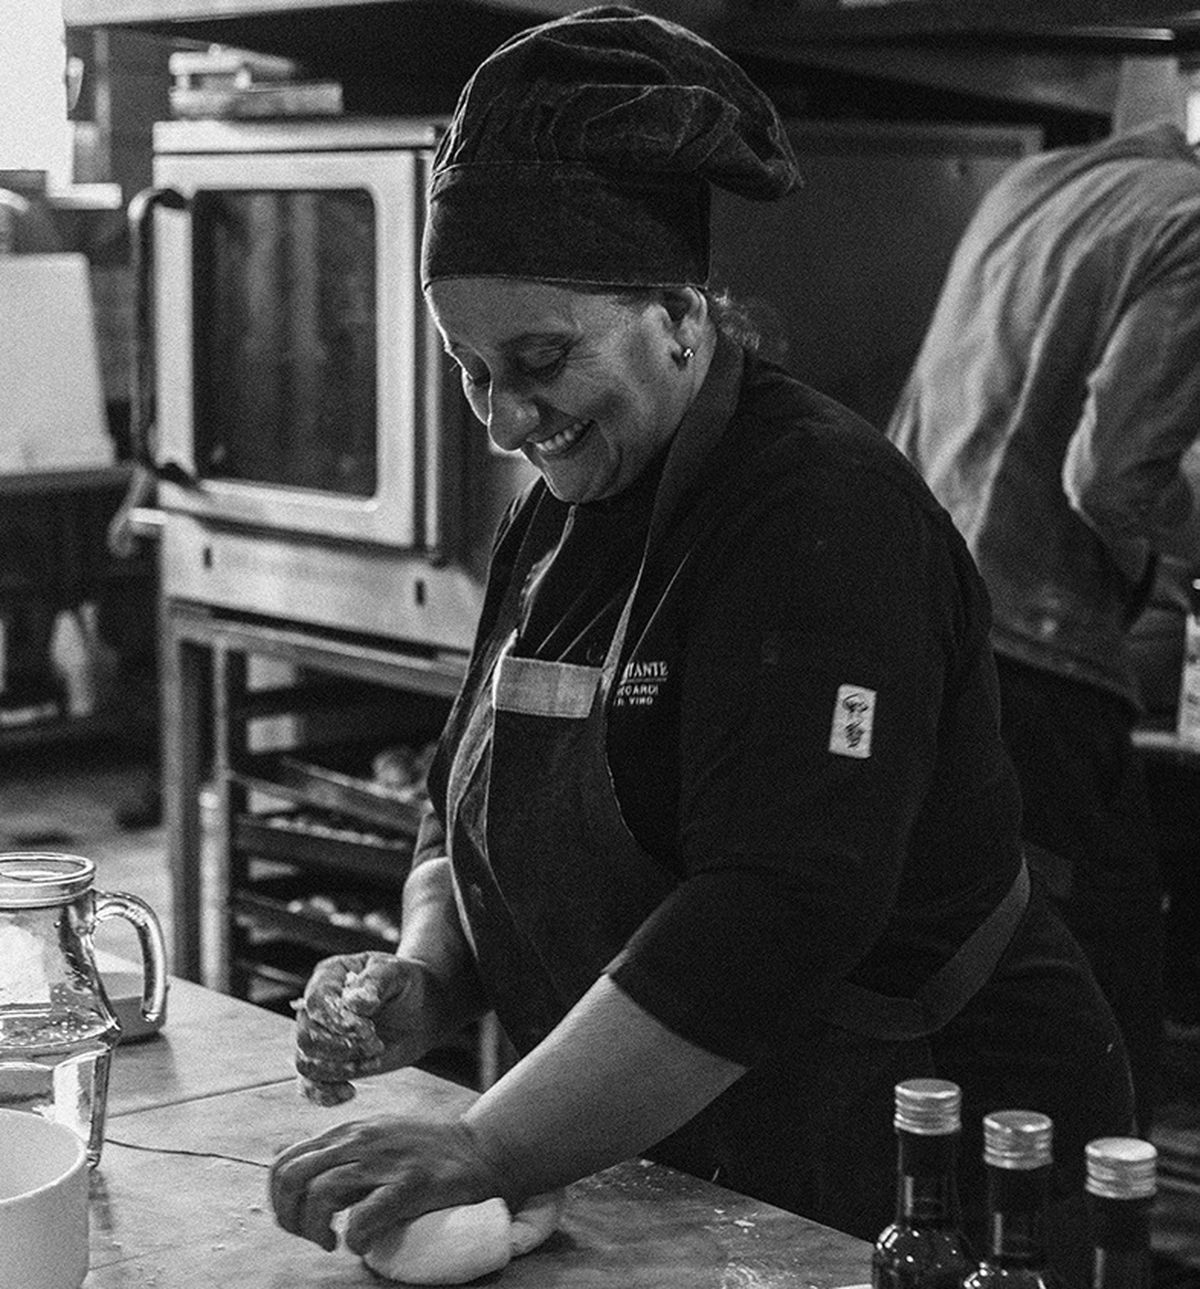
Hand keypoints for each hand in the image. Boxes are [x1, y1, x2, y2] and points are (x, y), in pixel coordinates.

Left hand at [268, 1114, 512, 1252]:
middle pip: (294, 1177)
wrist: (482, 1149)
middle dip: (290, 1217)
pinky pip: (362, 1217)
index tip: (297, 1221)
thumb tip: (287, 1159)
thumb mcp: (375, 1135)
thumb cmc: (426, 1151)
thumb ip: (337, 1148)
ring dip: (316, 1231)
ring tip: (334, 1243)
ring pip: (321, 1194)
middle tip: (313, 1237)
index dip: (278, 1200)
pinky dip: (353, 1239)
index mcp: (349, 1131)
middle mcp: (361, 1140)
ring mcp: (385, 1160)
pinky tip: (362, 1244)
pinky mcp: (410, 1184)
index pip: (285, 1162)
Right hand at [294, 952, 440, 1086]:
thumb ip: (375, 982)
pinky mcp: (326, 1064)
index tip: (369, 1029)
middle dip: (342, 1047)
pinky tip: (350, 1091)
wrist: (418, 1009)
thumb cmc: (403, 984)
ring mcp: (318, 1037)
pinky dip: (326, 1094)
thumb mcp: (395, 972)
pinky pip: (309, 1086)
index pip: (316, 1002)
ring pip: (306, 1063)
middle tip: (377, 1044)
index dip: (338, 1020)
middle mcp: (314, 1008)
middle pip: (306, 1036)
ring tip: (374, 1058)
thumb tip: (354, 1003)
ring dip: (340, 1069)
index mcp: (328, 977)